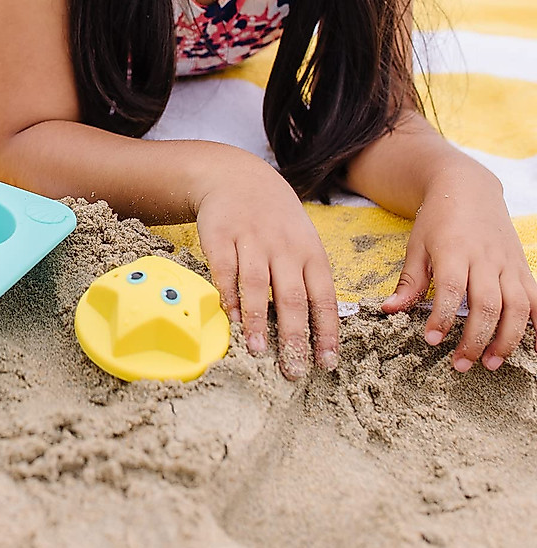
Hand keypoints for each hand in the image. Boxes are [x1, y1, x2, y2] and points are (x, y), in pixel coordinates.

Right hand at [195, 156, 339, 378]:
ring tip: (259, 351)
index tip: (327, 363)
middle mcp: (284, 247)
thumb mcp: (302, 241)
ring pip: (258, 286)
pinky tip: (230, 319)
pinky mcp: (221, 236)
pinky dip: (228, 296)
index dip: (327, 332)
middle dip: (295, 337)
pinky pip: (225, 271)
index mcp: (310, 253)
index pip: (324, 298)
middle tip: (294, 370)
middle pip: (293, 297)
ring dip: (257, 321)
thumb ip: (308, 279)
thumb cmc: (275, 221)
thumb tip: (316, 329)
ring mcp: (252, 240)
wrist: (236, 177)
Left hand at [381, 165, 536, 369]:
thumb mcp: (417, 246)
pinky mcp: (523, 268)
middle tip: (461, 365)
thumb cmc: (437, 220)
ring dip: (507, 339)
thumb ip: (409, 281)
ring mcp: (509, 264)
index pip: (450, 289)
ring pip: (517, 306)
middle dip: (475, 338)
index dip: (442, 317)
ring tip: (490, 363)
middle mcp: (486, 258)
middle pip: (486, 304)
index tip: (432, 340)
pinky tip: (534, 347)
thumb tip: (389, 310)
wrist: (468, 189)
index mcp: (454, 251)